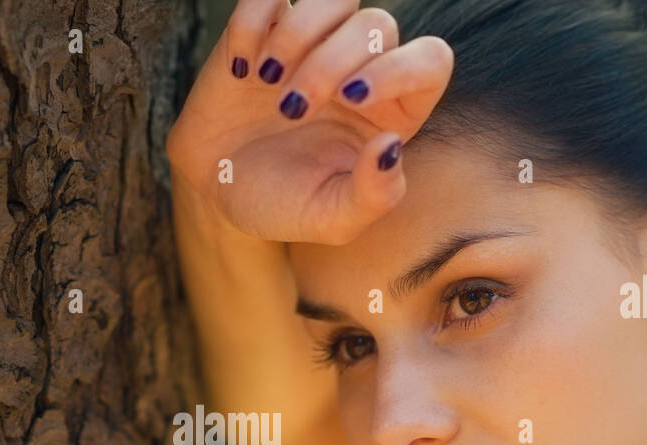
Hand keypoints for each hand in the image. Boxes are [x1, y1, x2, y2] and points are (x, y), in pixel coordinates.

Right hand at [166, 0, 453, 244]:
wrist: (215, 191)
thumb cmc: (281, 203)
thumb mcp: (330, 219)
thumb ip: (373, 196)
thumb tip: (390, 146)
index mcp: (393, 111)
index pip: (431, 60)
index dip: (399, 68)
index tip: (351, 98)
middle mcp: (362, 67)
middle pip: (377, 25)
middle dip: (331, 63)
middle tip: (291, 110)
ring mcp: (316, 41)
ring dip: (299, 33)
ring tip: (266, 80)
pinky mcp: (268, 27)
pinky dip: (253, 23)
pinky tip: (241, 69)